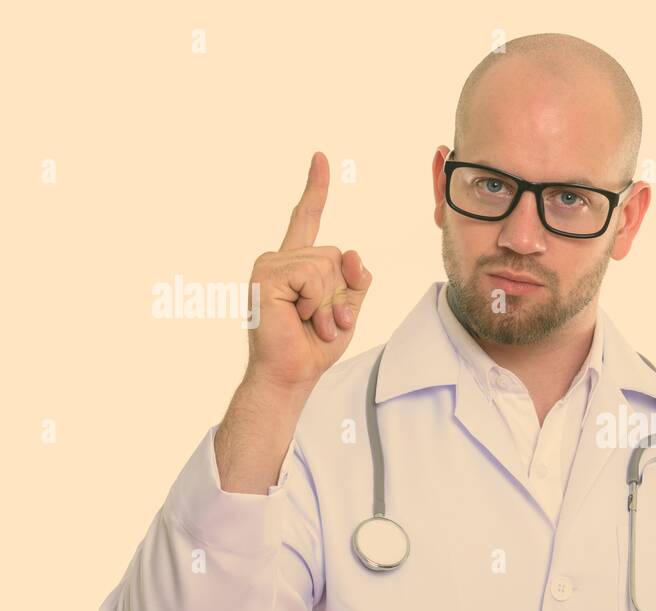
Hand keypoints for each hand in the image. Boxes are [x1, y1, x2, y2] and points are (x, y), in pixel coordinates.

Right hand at [244, 152, 372, 393]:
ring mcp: (269, 265)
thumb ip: (355, 277)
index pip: (307, 219)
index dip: (315, 189)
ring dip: (329, 301)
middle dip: (341, 293)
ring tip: (310, 322)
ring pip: (327, 264)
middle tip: (321, 321)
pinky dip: (316, 301)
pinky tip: (299, 317)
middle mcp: (279, 258)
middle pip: (335, 254)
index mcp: (296, 264)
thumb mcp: (348, 307)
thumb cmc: (315, 345)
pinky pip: (313, 275)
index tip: (321, 158)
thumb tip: (351, 254)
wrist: (292, 374)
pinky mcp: (267, 275)